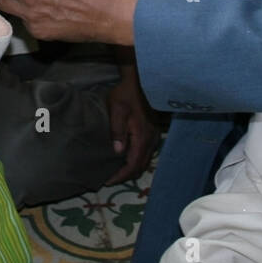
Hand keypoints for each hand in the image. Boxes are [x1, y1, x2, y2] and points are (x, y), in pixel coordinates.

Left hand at [104, 67, 155, 185]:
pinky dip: (136, 160)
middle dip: (126, 175)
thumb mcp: (117, 110)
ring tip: (116, 171)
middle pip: (140, 166)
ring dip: (132, 168)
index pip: (133, 164)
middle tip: (110, 179)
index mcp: (141, 137)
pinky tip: (126, 157)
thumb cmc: (126, 94)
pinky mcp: (153, 132)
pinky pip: (146, 153)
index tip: (107, 181)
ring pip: (145, 161)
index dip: (121, 175)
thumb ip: (117, 131)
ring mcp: (153, 136)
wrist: (141, 81)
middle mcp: (150, 140)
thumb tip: (117, 152)